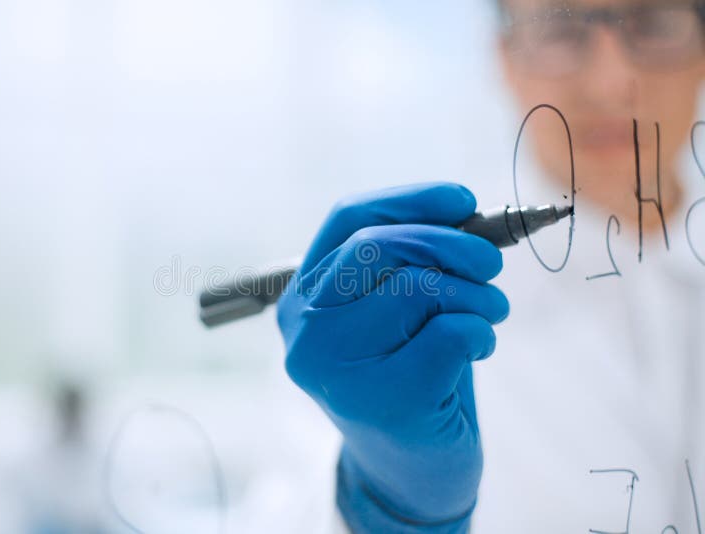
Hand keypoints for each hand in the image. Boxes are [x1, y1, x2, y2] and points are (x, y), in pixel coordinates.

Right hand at [277, 182, 508, 532]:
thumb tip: (464, 213)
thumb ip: (410, 262)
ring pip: (417, 287)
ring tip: (490, 313)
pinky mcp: (382, 401)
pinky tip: (478, 348)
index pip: (346, 220)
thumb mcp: (393, 313)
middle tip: (491, 264)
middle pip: (378, 246)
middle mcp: (305, 331)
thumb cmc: (407, 375)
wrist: (407, 470)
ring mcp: (336, 369)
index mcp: (301, 299)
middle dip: (450, 244)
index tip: (463, 200)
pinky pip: (449, 332)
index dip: (409, 200)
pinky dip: (480, 330)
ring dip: (475, 293)